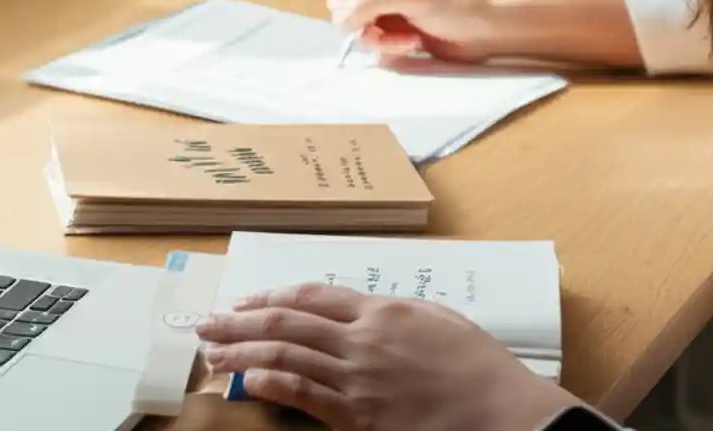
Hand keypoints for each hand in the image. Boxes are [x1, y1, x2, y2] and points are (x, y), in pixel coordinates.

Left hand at [195, 283, 578, 430]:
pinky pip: (307, 396)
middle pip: (287, 321)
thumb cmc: (480, 368)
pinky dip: (274, 384)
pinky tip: (248, 380)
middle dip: (240, 321)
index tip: (243, 301)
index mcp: (382, 310)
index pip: (312, 296)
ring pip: (287, 355)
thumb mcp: (439, 322)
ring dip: (243, 352)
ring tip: (214, 354)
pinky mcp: (361, 416)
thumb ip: (394, 314)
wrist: (506, 414)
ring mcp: (359, 378)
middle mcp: (363, 338)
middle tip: (207, 324)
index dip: (271, 296)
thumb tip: (364, 311)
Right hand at [328, 0, 502, 62]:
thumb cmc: (461, 1)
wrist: (496, 28)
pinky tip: (413, 45)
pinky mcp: (400, 31)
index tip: (350, 9)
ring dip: (377, 38)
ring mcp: (393, 7)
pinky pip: (376, 41)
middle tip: (377, 31)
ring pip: (360, 24)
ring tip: (406, 42)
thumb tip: (339, 18)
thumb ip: (372, 1)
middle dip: (361, 19)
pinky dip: (389, 48)